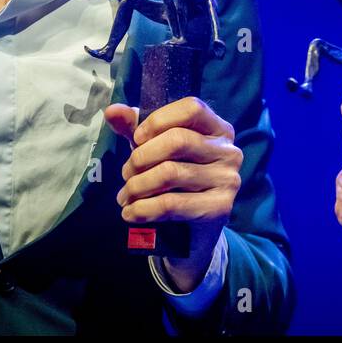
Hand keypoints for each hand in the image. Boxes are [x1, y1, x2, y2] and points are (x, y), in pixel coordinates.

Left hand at [105, 99, 242, 292]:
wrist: (192, 234)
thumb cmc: (174, 182)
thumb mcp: (156, 151)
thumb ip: (136, 129)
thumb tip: (112, 110)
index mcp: (218, 129)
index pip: (192, 108)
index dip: (158, 120)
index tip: (137, 139)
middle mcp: (229, 151)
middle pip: (178, 140)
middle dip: (141, 157)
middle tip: (126, 173)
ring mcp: (228, 180)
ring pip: (170, 173)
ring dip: (137, 186)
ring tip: (125, 195)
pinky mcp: (219, 208)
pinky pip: (171, 203)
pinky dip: (142, 209)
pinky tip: (130, 213)